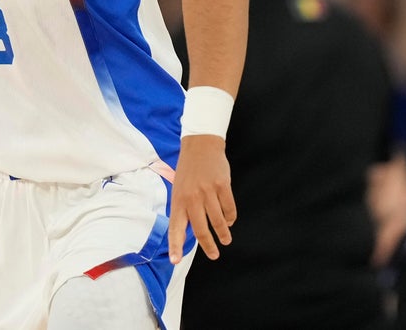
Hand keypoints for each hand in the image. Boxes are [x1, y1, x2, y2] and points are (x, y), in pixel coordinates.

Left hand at [167, 135, 235, 263]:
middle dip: (208, 246)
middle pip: (200, 229)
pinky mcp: (222, 186)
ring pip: (218, 221)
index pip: (175, 227)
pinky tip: (230, 221)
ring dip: (223, 233)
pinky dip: (230, 218)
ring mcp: (207, 192)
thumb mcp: (179, 189)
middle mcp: (191, 198)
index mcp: (178, 200)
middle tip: (214, 255)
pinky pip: (229, 209)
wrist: (200, 145)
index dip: (175, 245)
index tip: (175, 261)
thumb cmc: (188, 170)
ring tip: (226, 239)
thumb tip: (190, 232)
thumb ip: (183, 208)